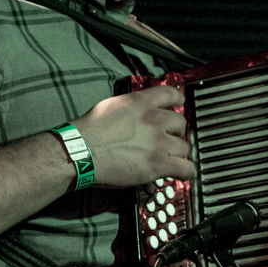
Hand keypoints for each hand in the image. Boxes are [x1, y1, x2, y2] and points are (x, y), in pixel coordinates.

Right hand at [72, 86, 193, 186]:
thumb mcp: (112, 106)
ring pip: (185, 147)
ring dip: (178, 152)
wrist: (81, 151)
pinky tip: (178, 172)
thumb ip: (133, 106)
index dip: (178, 102)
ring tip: (169, 157)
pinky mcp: (158, 164)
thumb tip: (140, 109)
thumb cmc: (89, 131)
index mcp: (142, 102)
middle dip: (175, 131)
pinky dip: (184, 171)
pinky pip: (186, 169)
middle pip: (182, 122)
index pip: (173, 94)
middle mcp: (154, 120)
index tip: (178, 107)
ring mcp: (158, 142)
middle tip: (167, 138)